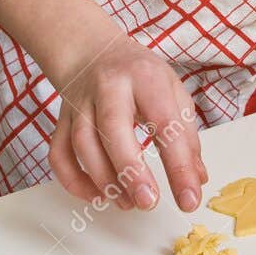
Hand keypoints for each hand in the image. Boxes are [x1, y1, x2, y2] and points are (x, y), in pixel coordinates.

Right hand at [46, 32, 207, 214]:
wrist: (92, 51)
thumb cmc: (139, 75)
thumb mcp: (172, 90)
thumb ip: (186, 134)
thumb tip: (196, 178)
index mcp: (145, 77)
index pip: (165, 122)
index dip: (179, 165)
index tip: (189, 199)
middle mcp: (109, 86)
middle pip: (113, 128)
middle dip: (130, 171)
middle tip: (148, 202)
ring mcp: (81, 103)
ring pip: (83, 144)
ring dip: (104, 181)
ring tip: (128, 202)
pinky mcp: (61, 120)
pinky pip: (59, 155)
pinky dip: (75, 182)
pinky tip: (97, 195)